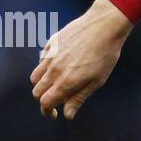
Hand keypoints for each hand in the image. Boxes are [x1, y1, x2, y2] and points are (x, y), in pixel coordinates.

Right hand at [29, 0, 132, 120]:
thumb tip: (67, 115)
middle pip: (37, 91)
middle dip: (43, 99)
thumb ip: (78, 98)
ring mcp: (50, 55)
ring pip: (35, 76)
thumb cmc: (105, 55)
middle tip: (55, 101)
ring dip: (41, 84)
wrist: (104, 26)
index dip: (47, 111)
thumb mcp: (96, 81)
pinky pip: (41, 60)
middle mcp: (53, 69)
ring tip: (56, 84)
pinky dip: (45, 68)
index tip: (54, 114)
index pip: (45, 102)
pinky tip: (59, 66)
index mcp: (65, 81)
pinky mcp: (50, 43)